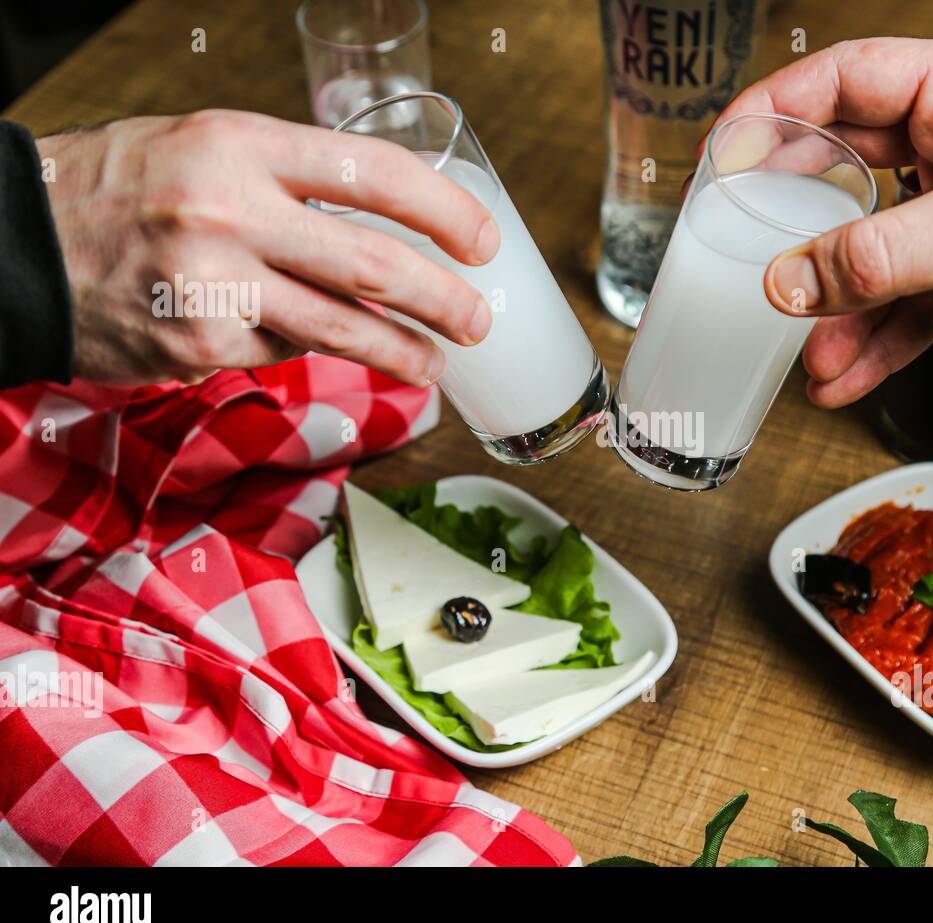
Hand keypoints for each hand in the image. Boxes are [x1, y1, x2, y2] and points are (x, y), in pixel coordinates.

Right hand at [38, 109, 498, 386]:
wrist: (18, 247)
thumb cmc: (121, 189)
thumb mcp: (204, 147)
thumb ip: (288, 179)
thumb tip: (383, 223)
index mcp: (240, 144)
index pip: (373, 172)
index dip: (443, 210)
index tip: (481, 239)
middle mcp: (231, 211)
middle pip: (373, 264)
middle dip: (442, 298)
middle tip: (476, 319)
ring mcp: (216, 286)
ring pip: (342, 329)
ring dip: (403, 352)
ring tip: (434, 363)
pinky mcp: (199, 348)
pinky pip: (280, 352)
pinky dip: (304, 350)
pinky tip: (305, 343)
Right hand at [714, 37, 932, 406]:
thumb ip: (881, 257)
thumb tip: (789, 281)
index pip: (844, 84)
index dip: (774, 111)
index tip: (721, 152)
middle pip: (844, 177)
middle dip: (795, 226)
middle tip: (741, 257)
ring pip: (871, 257)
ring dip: (836, 309)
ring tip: (804, 353)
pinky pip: (906, 310)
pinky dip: (876, 345)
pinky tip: (844, 378)